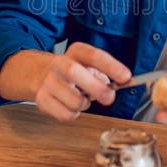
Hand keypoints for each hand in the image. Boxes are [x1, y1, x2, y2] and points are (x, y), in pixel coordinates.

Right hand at [0, 43, 130, 121]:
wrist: (39, 74)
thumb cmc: (73, 71)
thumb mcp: (88, 64)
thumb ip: (105, 72)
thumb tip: (123, 81)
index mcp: (76, 52)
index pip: (93, 55)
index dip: (111, 66)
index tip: (126, 77)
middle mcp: (59, 64)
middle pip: (75, 73)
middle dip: (97, 88)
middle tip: (109, 97)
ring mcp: (48, 82)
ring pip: (74, 100)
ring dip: (85, 104)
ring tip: (82, 98)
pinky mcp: (42, 100)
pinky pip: (66, 114)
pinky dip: (74, 114)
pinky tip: (71, 105)